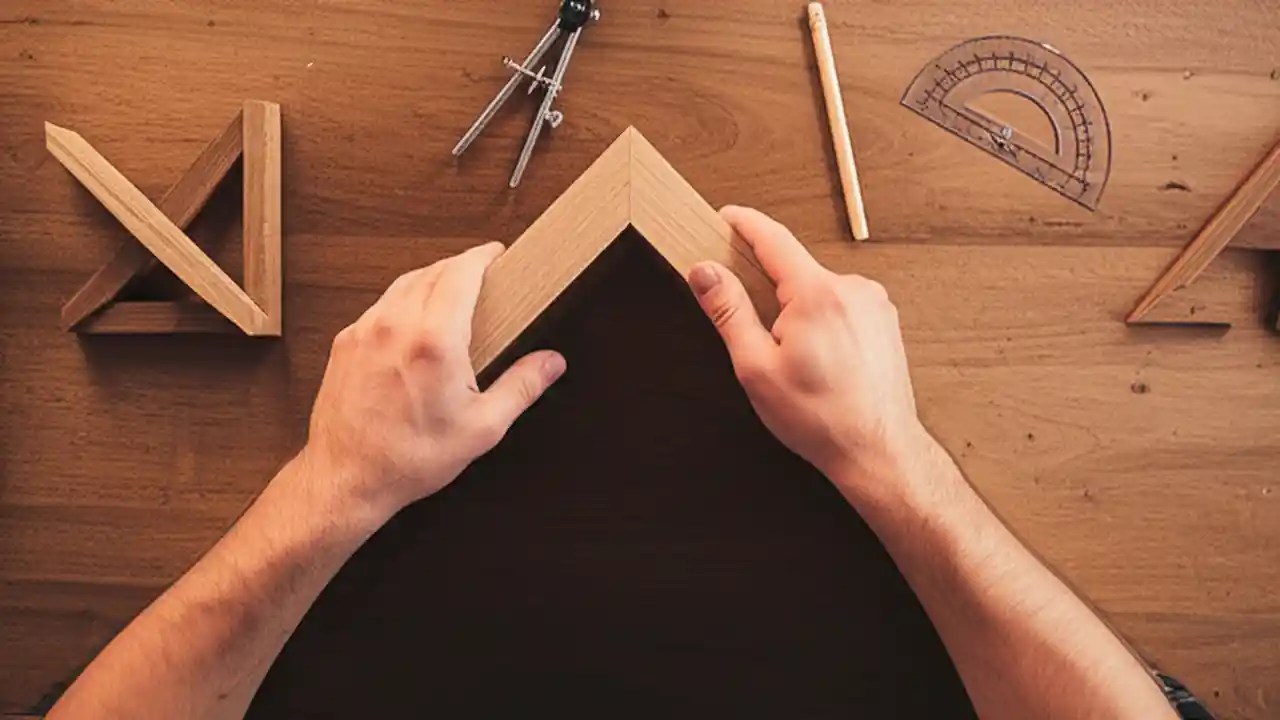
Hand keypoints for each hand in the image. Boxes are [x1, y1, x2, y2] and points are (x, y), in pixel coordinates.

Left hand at [300, 243, 565, 520]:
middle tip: (483, 275)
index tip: (496, 255)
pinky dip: (404, 302)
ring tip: (453, 293)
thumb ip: (521, 387)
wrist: (345, 478)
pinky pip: (381, 305)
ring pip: (403, 283)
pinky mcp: (346, 342)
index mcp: (434, 341)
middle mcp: (395, 325)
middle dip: (461, 266)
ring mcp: (365, 330)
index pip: (461, 272)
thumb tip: (551, 363)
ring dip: (432, 279)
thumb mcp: (481, 428)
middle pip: (433, 270)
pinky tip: (417, 323)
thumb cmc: (409, 458)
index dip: (482, 256)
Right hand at [686, 206, 932, 503]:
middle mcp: (852, 288)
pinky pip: (840, 305)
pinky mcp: (884, 320)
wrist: (878, 451)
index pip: (773, 238)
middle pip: (795, 268)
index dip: (744, 223)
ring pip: (817, 290)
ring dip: (796, 311)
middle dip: (768, 290)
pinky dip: (821, 321)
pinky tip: (818, 361)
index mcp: (817, 294)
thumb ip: (729, 311)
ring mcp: (873, 303)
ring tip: (793, 361)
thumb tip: (705, 271)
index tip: (725, 217)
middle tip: (754, 332)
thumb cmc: (820, 418)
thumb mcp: (756, 367)